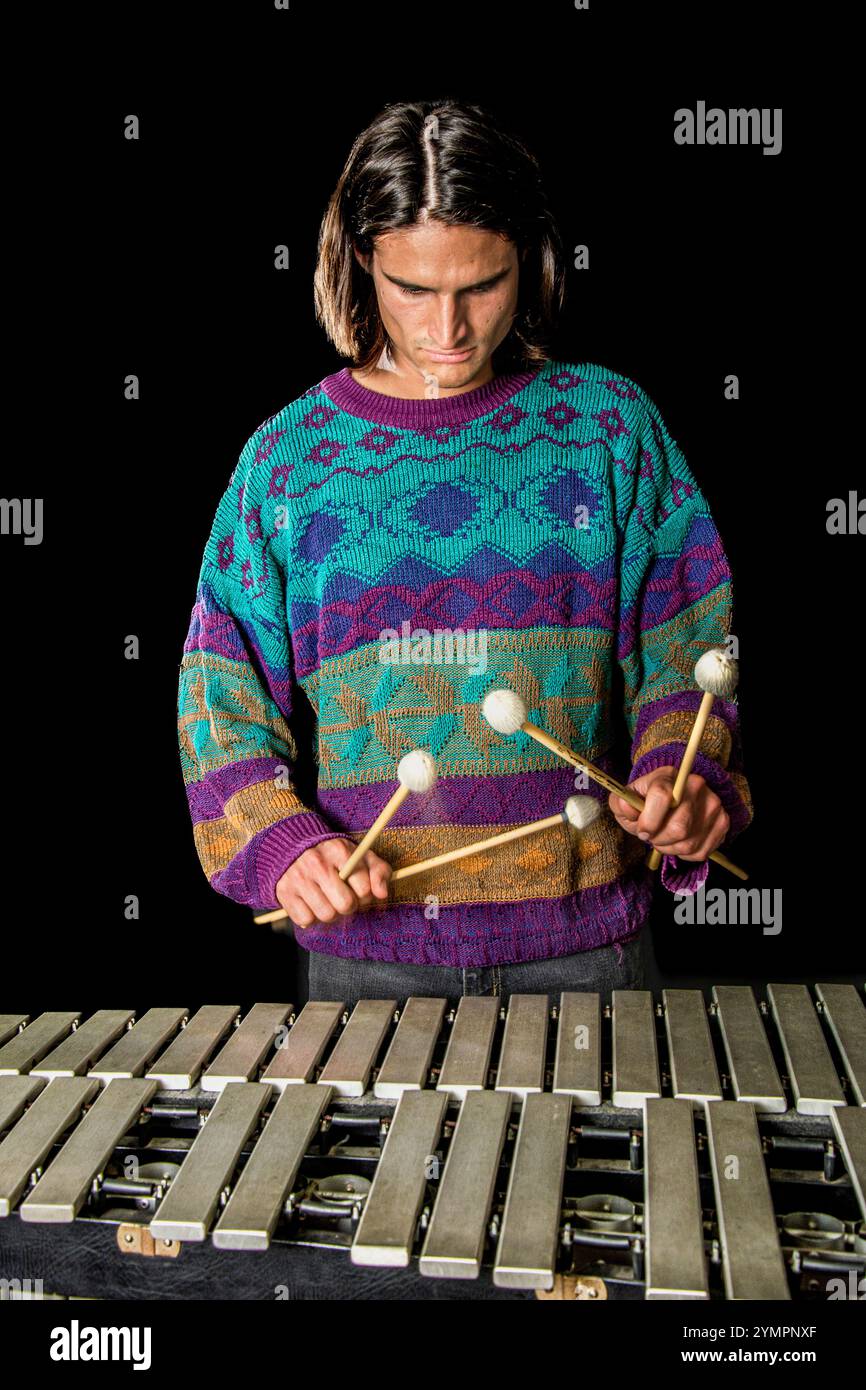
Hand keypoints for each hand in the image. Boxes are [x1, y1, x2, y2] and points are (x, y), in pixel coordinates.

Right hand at [275, 839, 391, 927]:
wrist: (294, 849)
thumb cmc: (335, 858)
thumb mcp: (361, 857)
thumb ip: (379, 872)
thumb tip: (382, 895)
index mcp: (339, 851)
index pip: (364, 889)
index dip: (366, 896)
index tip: (358, 890)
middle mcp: (317, 863)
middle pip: (345, 905)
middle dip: (349, 907)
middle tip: (344, 898)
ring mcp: (298, 878)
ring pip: (326, 916)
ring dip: (331, 914)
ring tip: (328, 901)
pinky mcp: (284, 893)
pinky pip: (305, 920)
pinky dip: (311, 918)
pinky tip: (312, 904)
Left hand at [608, 766, 729, 861]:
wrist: (672, 799)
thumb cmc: (646, 802)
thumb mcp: (627, 800)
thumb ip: (621, 803)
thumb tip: (628, 808)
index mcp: (667, 776)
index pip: (662, 796)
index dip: (649, 821)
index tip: (642, 831)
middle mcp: (695, 785)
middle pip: (679, 827)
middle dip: (659, 839)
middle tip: (653, 836)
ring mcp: (713, 803)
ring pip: (689, 843)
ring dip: (670, 848)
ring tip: (664, 839)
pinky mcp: (722, 821)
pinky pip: (701, 851)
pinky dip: (685, 854)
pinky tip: (679, 841)